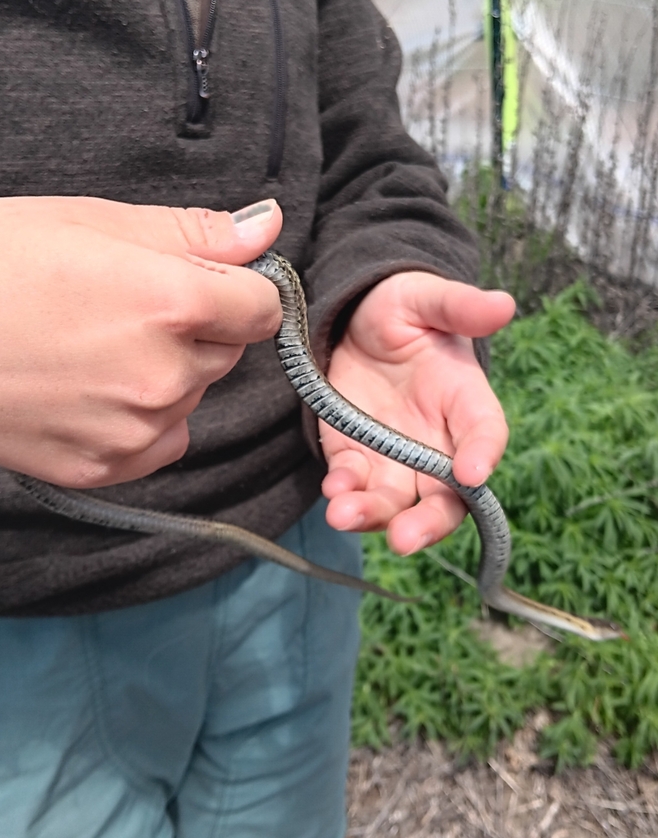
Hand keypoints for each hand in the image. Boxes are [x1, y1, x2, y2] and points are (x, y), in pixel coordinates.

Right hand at [0, 195, 281, 485]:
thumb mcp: (91, 220)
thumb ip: (192, 231)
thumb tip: (266, 228)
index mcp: (170, 302)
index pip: (262, 306)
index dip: (237, 290)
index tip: (204, 283)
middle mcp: (165, 375)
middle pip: (225, 351)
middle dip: (194, 328)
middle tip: (122, 309)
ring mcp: (135, 429)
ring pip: (192, 396)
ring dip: (166, 375)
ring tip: (92, 349)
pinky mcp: (105, 468)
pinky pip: (163, 441)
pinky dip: (144, 421)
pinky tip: (92, 392)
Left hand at [321, 271, 515, 553]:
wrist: (352, 318)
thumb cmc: (402, 307)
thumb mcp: (427, 299)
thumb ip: (459, 307)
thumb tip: (504, 304)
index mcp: (465, 400)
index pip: (484, 433)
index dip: (483, 453)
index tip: (473, 472)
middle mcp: (436, 440)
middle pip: (445, 497)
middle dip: (427, 523)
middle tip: (405, 539)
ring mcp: (394, 456)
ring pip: (395, 503)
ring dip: (374, 516)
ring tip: (346, 516)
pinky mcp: (354, 457)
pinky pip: (353, 486)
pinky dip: (344, 493)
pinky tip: (334, 492)